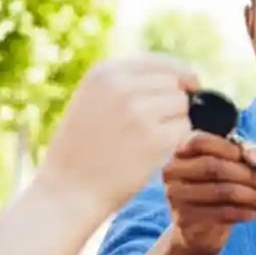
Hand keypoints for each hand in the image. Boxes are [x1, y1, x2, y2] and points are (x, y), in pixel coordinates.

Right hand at [36, 53, 198, 218]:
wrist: (68, 191)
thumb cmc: (81, 150)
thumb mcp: (91, 101)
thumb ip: (126, 83)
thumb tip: (178, 76)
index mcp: (105, 73)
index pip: (160, 62)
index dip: (179, 76)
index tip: (187, 88)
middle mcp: (123, 86)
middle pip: (175, 83)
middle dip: (174, 103)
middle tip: (155, 127)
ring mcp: (140, 112)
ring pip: (183, 105)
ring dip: (176, 122)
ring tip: (150, 140)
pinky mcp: (156, 139)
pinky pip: (185, 129)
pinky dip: (178, 141)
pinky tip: (156, 153)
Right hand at [163, 132, 255, 254]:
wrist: (197, 229)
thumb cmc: (215, 189)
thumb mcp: (226, 166)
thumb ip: (241, 154)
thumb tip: (255, 156)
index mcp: (180, 153)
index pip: (200, 142)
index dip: (229, 148)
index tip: (249, 158)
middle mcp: (172, 172)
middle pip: (212, 166)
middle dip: (244, 173)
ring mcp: (176, 197)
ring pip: (221, 191)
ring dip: (248, 194)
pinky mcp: (186, 220)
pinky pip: (223, 213)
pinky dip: (244, 211)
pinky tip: (252, 212)